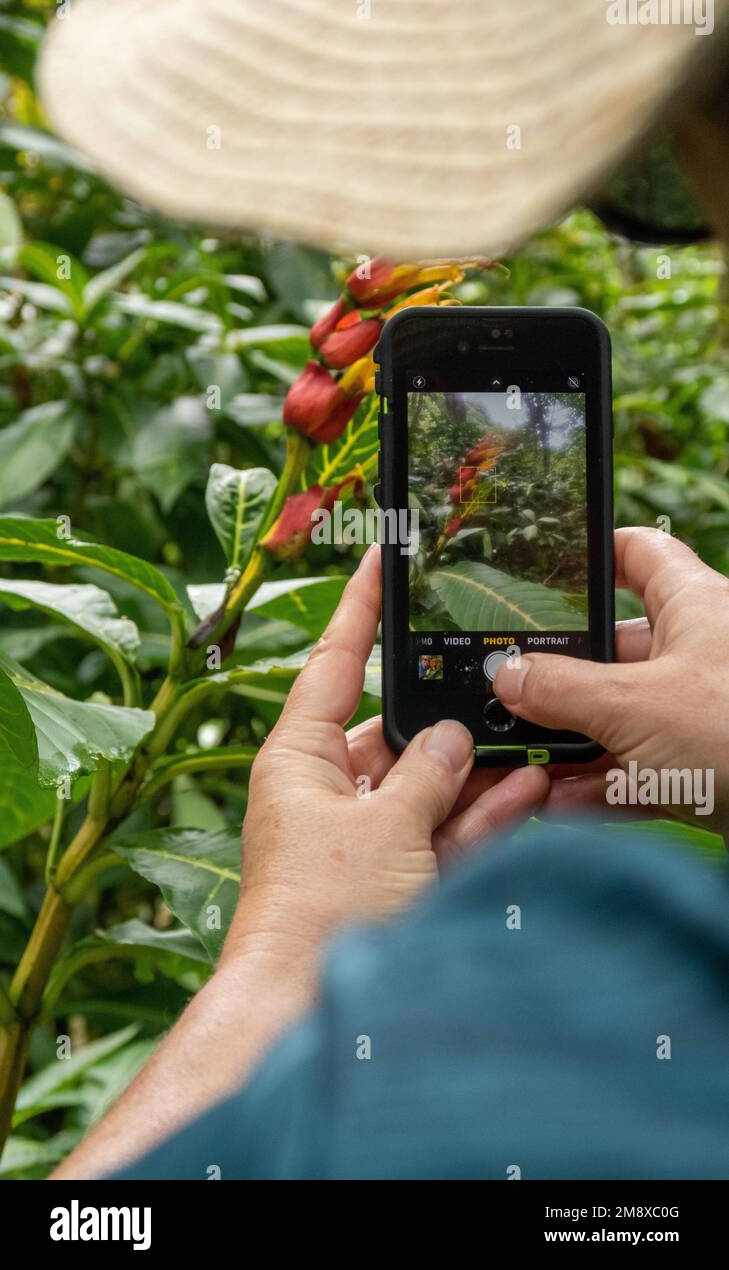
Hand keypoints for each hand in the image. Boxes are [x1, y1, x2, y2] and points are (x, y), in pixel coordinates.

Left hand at [225, 544, 548, 963]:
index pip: (334, 665)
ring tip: (529, 745)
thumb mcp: (384, 827)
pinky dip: (479, 816)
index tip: (380, 558)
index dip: (358, 610)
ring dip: (476, 773)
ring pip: (427, 786)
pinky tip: (528, 792)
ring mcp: (362, 836)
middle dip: (448, 722)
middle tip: (495, 688)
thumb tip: (455, 741)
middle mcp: (328, 791)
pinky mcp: (392, 876)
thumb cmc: (320, 908)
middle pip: (395, 735)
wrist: (307, 1007)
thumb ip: (428, 774)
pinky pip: (440, 832)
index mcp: (299, 759)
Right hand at [493, 526, 727, 831]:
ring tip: (522, 759)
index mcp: (695, 605)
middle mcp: (702, 652)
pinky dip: (604, 786)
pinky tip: (559, 802)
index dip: (594, 554)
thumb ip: (561, 690)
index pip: (640, 555)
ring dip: (574, 741)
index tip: (545, 569)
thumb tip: (505, 675)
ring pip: (626, 717)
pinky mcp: (712, 770)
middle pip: (617, 651)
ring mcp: (706, 713)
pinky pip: (644, 771)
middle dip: (562, 678)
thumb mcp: (635, 707)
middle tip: (509, 695)